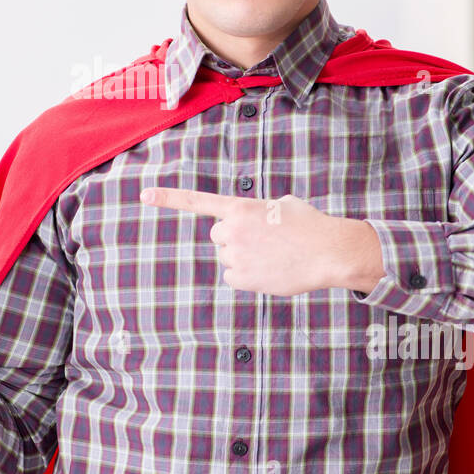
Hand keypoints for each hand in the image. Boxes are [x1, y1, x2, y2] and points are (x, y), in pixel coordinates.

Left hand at [139, 188, 384, 296]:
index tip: (144, 194)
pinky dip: (247, 276)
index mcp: (240, 207)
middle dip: (234, 237)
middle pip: (218, 236)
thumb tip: (256, 222)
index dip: (168, 198)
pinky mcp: (241, 279)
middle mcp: (232, 231)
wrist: (329, 252)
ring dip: (243, 256)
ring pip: (227, 257)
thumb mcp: (282, 204)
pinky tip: (269, 270)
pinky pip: (233, 277)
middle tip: (262, 239)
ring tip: (272, 255)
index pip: (197, 201)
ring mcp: (235, 256)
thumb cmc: (310, 225)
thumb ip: (258, 210)